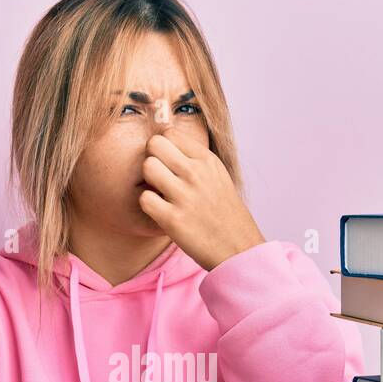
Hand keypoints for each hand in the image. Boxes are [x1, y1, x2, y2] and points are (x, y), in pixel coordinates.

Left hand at [138, 127, 265, 270]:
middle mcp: (196, 173)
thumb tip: (166, 141)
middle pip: (154, 145)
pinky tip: (161, 211)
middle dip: (152, 159)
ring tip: (161, 194)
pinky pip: (144, 198)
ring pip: (147, 167)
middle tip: (159, 177)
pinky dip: (149, 205)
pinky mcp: (173, 219)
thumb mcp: (217, 175)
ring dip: (149, 181)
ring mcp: (184, 196)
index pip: (170, 133)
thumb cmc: (224, 213)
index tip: (168, 163)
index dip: (163, 148)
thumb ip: (194, 158)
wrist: (238, 247)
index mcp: (207, 160)